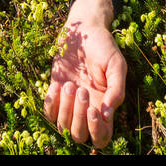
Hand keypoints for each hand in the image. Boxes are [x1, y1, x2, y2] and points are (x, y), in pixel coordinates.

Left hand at [44, 0, 125, 148]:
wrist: (84, 28)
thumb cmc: (103, 46)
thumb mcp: (116, 65)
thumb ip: (116, 90)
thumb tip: (108, 115)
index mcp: (104, 105)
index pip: (102, 137)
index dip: (97, 131)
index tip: (93, 110)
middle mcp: (86, 108)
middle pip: (80, 135)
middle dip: (79, 118)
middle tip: (82, 91)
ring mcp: (69, 102)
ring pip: (63, 126)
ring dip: (65, 109)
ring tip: (71, 84)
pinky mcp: (54, 91)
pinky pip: (48, 112)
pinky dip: (52, 103)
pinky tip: (59, 84)